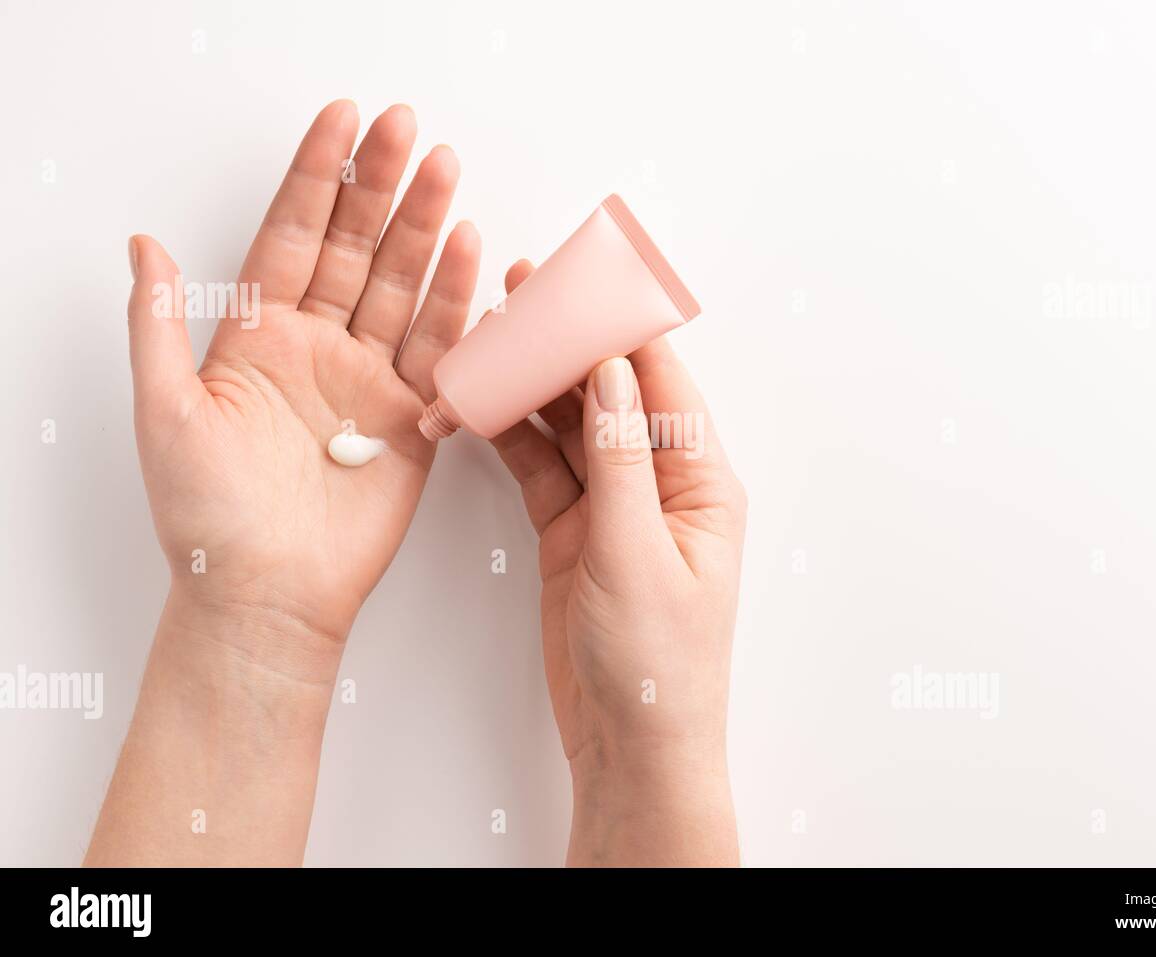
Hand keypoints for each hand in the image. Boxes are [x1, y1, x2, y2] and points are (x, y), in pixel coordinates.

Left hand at [87, 102, 477, 865]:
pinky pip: (438, 348)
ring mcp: (368, 379)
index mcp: (256, 339)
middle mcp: (317, 349)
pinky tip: (466, 250)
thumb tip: (142, 244)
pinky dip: (454, 299)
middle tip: (404, 126)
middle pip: (353, 248)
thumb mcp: (162, 412)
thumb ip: (158, 326)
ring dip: (422, 227)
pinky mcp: (413, 418)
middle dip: (379, 184)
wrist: (268, 595)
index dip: (316, 176)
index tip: (341, 120)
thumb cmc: (206, 519)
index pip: (290, 236)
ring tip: (443, 170)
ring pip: (399, 285)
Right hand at [489, 262, 746, 865]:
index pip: (660, 380)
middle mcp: (658, 483)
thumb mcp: (639, 553)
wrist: (630, 745)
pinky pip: (540, 467)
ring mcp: (612, 507)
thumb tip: (613, 369)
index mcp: (700, 481)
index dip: (617, 324)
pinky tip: (479, 406)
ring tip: (485, 338)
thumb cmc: (660, 664)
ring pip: (568, 425)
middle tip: (513, 292)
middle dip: (563, 342)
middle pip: (608, 391)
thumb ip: (622, 459)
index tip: (576, 277)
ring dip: (529, 385)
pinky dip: (508, 437)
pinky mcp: (572, 532)